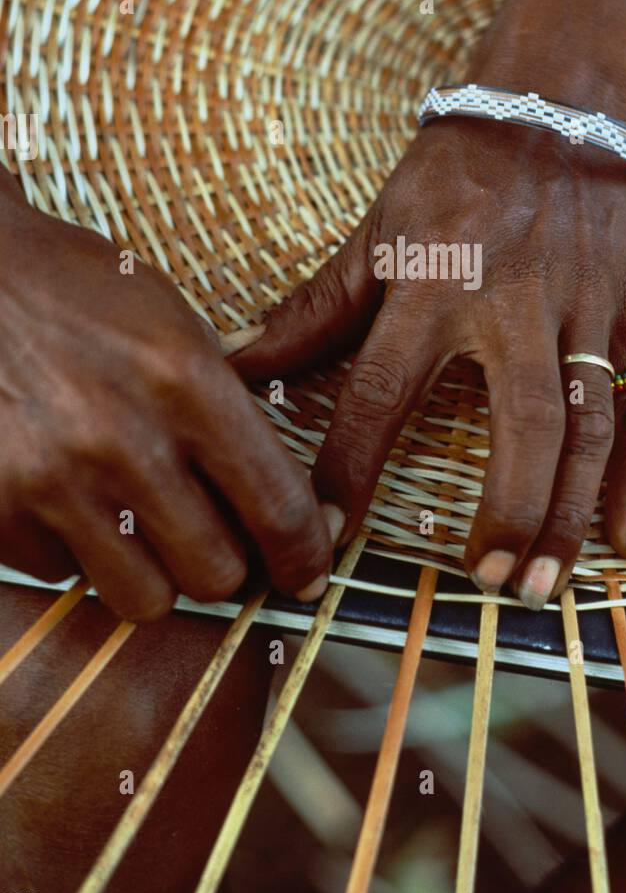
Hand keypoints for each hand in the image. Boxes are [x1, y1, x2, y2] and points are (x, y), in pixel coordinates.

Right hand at [0, 196, 341, 619]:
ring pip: (144, 599)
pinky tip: (64, 494)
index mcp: (185, 381)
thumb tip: (287, 507)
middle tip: (208, 534)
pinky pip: (63, 577)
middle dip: (221, 563)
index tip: (307, 574)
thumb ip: (227, 412)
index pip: (276, 506)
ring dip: (150, 571)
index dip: (304, 557)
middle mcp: (123, 439)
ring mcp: (52, 480)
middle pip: (215, 575)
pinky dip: (72, 551)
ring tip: (133, 516)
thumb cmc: (76, 293)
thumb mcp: (173, 324)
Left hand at [227, 110, 625, 609]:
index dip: (350, 469)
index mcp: (435, 281)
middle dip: (508, 510)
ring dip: (570, 514)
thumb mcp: (378, 229)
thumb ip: (316, 309)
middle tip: (486, 582)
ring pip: (591, 427)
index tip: (325, 538)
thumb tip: (236, 362)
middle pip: (522, 423)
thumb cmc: (456, 171)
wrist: (561, 106)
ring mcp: (585, 311)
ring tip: (544, 588)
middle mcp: (516, 302)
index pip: (383, 391)